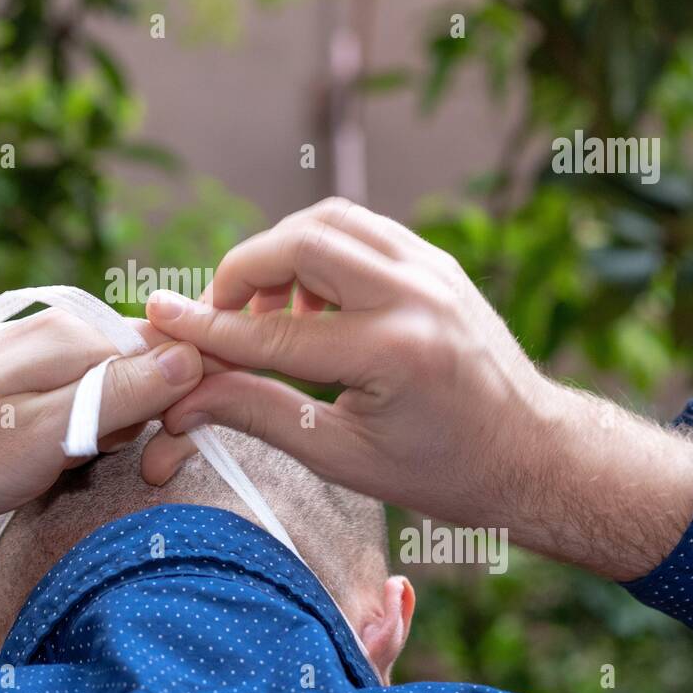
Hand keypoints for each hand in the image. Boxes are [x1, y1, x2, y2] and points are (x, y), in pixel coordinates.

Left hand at [0, 311, 201, 539]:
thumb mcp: (48, 435)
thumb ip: (121, 393)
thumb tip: (192, 355)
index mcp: (75, 336)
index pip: (173, 355)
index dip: (184, 409)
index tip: (162, 461)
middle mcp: (65, 331)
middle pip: (149, 371)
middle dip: (150, 426)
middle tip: (119, 476)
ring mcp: (44, 353)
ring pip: (119, 392)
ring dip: (115, 436)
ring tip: (75, 473)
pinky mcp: (28, 378)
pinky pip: (85, 401)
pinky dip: (85, 435)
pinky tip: (61, 464)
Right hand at [142, 198, 692, 580]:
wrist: (533, 453)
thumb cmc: (443, 471)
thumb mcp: (343, 457)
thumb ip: (259, 413)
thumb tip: (185, 394)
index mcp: (394, 352)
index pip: (274, 330)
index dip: (207, 328)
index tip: (159, 317)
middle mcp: (416, 294)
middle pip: (299, 245)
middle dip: (242, 272)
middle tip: (218, 315)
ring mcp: (432, 267)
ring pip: (328, 221)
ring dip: (280, 254)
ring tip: (266, 311)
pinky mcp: (435, 260)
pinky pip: (359, 229)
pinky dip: (318, 249)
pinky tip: (309, 300)